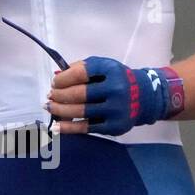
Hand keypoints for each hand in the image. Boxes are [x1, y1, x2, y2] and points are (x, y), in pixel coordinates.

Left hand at [45, 57, 184, 134]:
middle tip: (50, 96)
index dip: (63, 79)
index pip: (81, 72)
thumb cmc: (117, 80)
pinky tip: (56, 126)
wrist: (144, 97)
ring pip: (80, 112)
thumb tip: (57, 77)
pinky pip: (85, 128)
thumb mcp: (104, 67)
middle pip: (79, 94)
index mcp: (111, 70)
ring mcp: (116, 109)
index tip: (54, 83)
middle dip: (59, 95)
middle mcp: (116, 89)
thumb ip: (81, 69)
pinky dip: (68, 128)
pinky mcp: (114, 127)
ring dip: (60, 110)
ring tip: (50, 107)